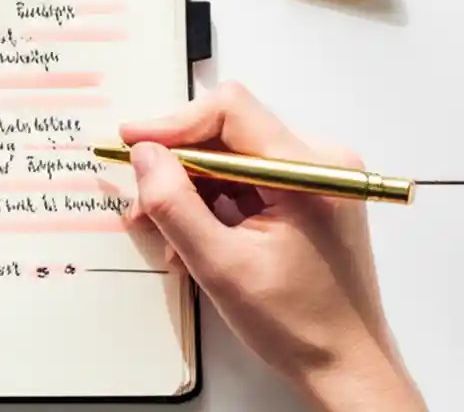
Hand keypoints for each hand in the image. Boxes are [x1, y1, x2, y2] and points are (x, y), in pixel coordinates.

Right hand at [121, 82, 424, 411]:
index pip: (230, 111)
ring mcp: (314, 179)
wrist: (345, 366)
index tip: (132, 143)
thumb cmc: (297, 324)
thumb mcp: (219, 265)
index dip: (173, 123)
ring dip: (191, 193)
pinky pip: (244, 182)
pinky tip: (197, 241)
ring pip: (230, 159)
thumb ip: (175, 205)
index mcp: (309, 170)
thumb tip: (144, 154)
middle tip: (143, 206)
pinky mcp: (307, 197)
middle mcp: (319, 162)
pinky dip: (213, 206)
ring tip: (169, 237)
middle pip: (226, 135)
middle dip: (178, 169)